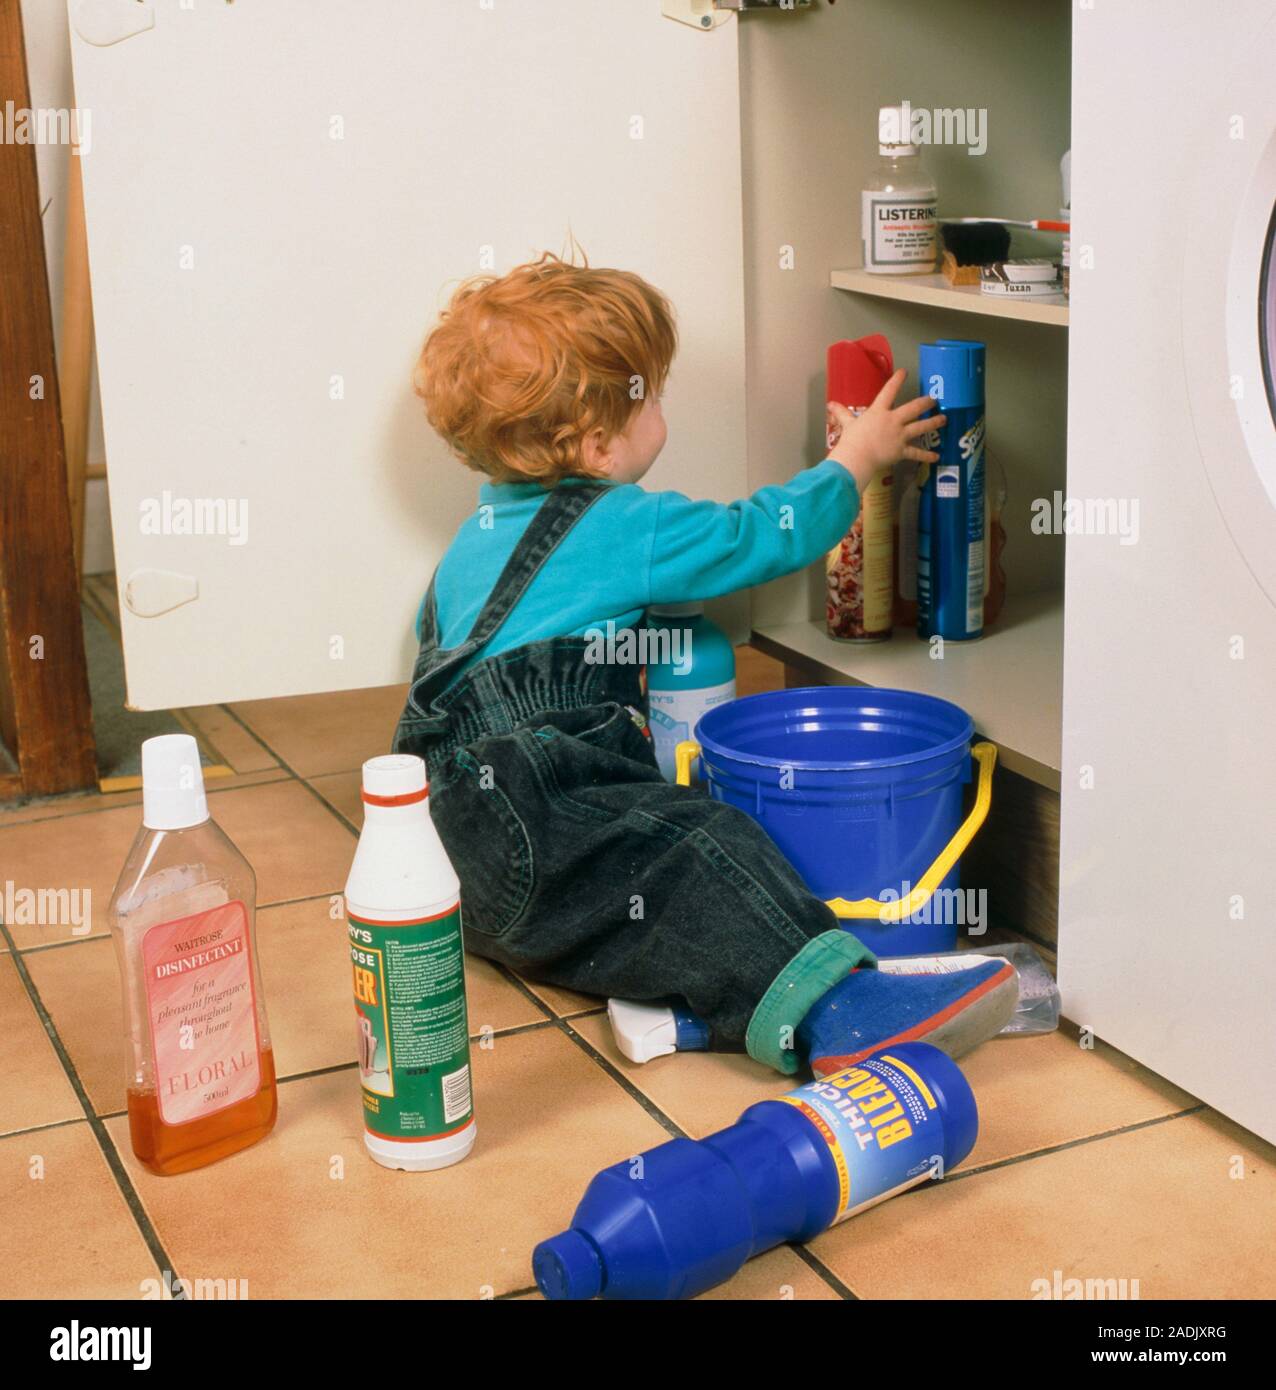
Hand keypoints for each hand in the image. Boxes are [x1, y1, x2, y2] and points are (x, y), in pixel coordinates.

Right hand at [826, 369, 943, 494]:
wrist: (857, 457)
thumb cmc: (851, 440)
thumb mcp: (846, 424)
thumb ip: (841, 413)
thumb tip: (830, 404)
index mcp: (879, 411)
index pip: (889, 391)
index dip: (897, 380)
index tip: (904, 372)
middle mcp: (893, 420)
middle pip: (913, 408)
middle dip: (926, 402)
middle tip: (934, 399)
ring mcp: (899, 435)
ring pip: (920, 427)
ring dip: (934, 423)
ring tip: (944, 419)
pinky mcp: (901, 450)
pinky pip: (916, 453)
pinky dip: (926, 456)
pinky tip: (936, 456)